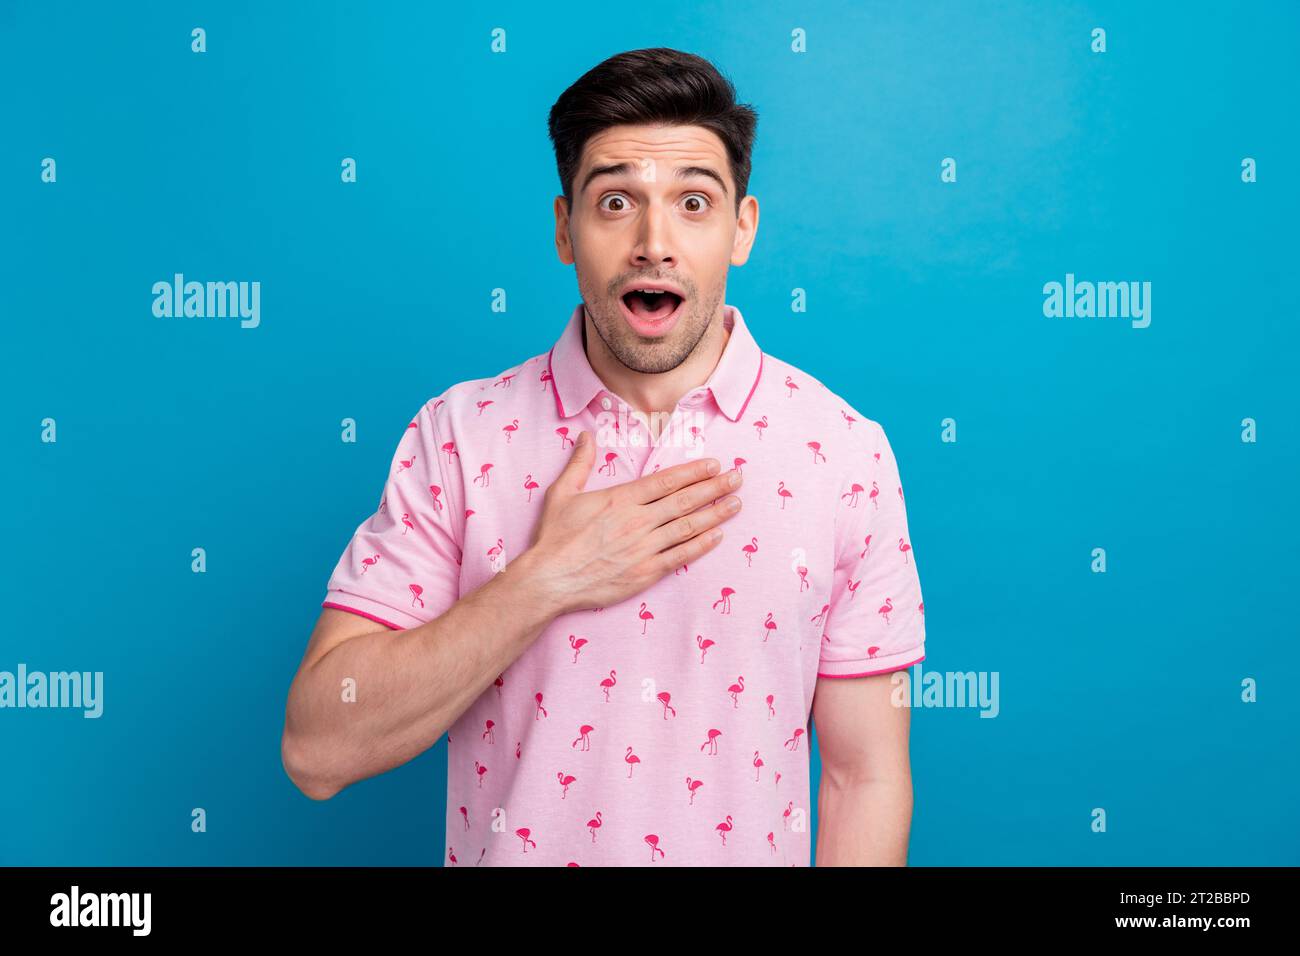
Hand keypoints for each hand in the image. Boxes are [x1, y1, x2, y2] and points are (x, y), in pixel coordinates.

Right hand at [519, 430, 743, 614]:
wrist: (549, 579)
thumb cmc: (554, 538)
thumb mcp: (561, 493)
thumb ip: (579, 463)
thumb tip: (586, 435)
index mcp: (621, 499)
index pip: (666, 481)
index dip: (694, 472)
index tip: (714, 465)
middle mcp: (637, 521)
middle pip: (684, 500)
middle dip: (715, 487)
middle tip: (738, 478)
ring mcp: (644, 548)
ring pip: (688, 527)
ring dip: (715, 514)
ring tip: (736, 504)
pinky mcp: (645, 573)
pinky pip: (680, 557)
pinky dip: (701, 546)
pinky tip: (717, 536)